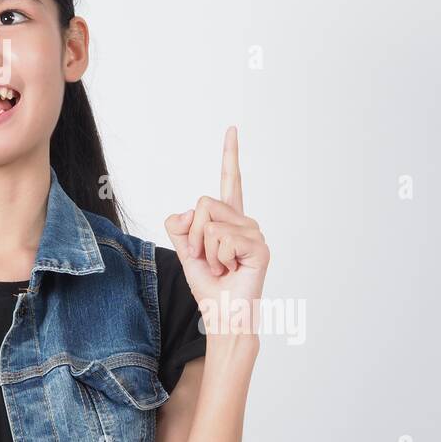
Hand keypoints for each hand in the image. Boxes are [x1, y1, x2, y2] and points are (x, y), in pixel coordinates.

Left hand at [164, 126, 268, 335]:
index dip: (230, 154)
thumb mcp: (184, 250)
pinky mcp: (259, 247)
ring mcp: (254, 233)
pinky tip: (231, 270)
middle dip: (193, 234)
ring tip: (221, 267)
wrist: (222, 313)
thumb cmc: (209, 284)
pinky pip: (222, 239)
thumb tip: (191, 210)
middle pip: (203, 203)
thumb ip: (180, 225)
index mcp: (228, 218)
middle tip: (206, 259)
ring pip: (209, 223)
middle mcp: (244, 221)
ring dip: (205, 251)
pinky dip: (217, 258)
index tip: (232, 128)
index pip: (230, 180)